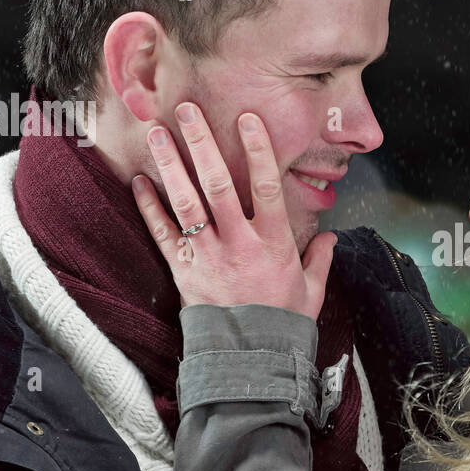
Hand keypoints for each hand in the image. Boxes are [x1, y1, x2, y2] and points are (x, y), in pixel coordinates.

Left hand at [131, 101, 335, 319]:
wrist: (249, 360)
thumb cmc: (283, 324)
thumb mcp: (311, 291)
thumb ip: (319, 260)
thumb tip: (331, 239)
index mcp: (274, 243)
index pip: (268, 186)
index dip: (258, 150)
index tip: (247, 118)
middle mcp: (239, 243)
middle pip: (219, 184)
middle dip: (202, 143)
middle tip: (187, 110)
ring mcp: (208, 256)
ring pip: (187, 202)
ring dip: (170, 165)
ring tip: (156, 133)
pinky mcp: (184, 271)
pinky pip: (162, 233)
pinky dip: (148, 207)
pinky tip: (138, 181)